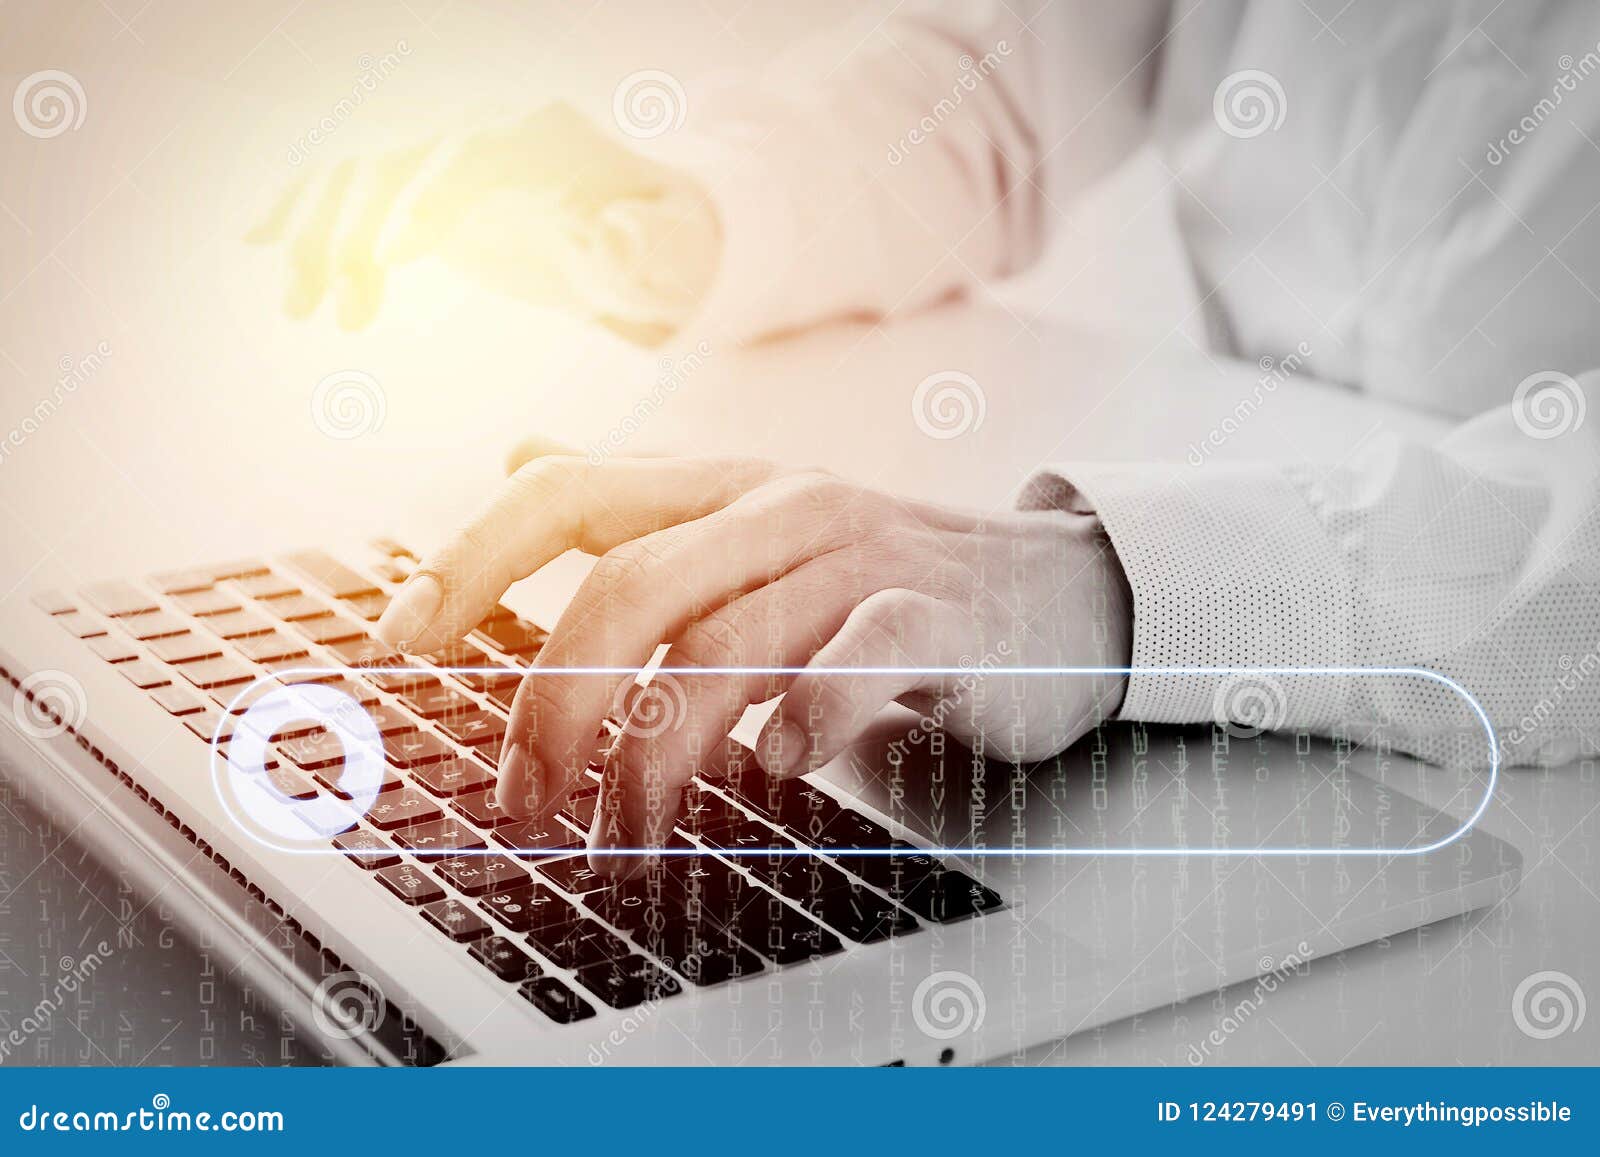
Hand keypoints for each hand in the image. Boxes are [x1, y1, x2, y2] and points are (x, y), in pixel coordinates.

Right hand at [246, 104, 720, 338]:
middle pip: (394, 155)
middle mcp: (478, 117)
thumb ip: (651, 246)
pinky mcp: (412, 165)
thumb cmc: (659, 247)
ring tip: (301, 312)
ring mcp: (437, 136)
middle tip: (329, 314)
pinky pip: (343, 176)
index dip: (428, 198)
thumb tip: (621, 233)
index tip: (391, 259)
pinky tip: (255, 239)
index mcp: (542, 132)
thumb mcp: (667, 250)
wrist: (637, 223)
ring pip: (353, 168)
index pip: (472, 150)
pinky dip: (299, 204)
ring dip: (315, 236)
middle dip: (351, 230)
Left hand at [374, 456, 1132, 874]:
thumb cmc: (886, 579)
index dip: (470, 559)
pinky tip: (775, 772)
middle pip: (628, 588)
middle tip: (527, 799)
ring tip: (627, 835)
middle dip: (553, 703)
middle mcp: (784, 507)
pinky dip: (801, 725)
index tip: (401, 638)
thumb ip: (644, 502)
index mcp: (725, 485)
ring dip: (653, 758)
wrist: (1060, 592)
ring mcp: (863, 559)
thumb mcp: (758, 524)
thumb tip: (520, 455)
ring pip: (722, 648)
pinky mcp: (937, 621)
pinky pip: (853, 666)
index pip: (569, 492)